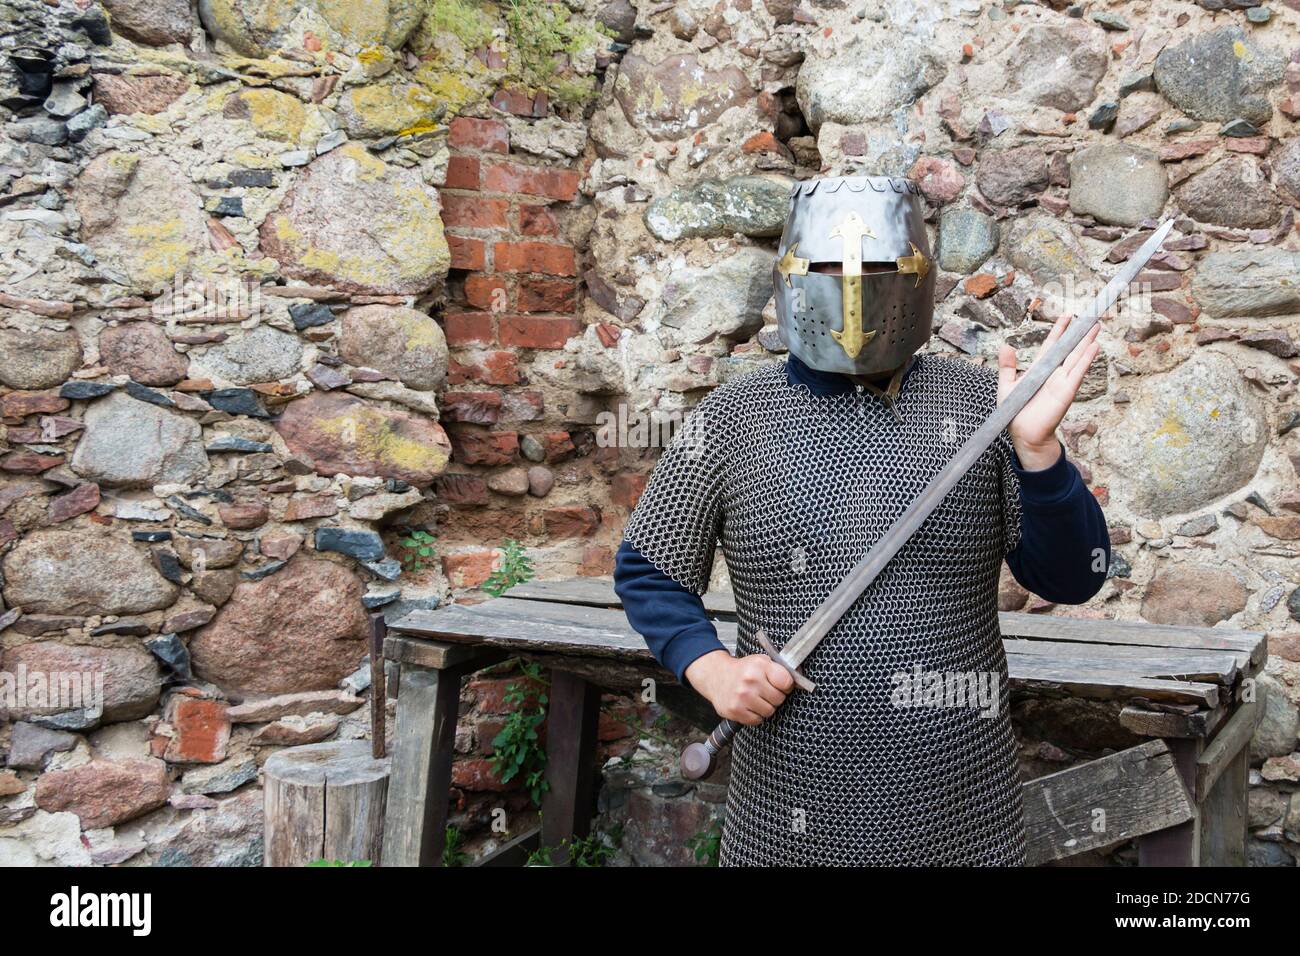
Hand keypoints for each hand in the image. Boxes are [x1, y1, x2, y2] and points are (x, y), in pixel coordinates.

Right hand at [685, 649, 794, 725]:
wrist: (716, 675)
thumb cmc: (743, 670)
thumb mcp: (761, 661)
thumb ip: (779, 670)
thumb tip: (802, 682)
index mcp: (759, 665)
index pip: (787, 682)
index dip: (786, 686)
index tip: (780, 685)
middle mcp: (750, 680)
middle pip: (779, 699)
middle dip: (774, 697)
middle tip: (764, 691)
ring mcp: (742, 696)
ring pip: (769, 711)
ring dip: (765, 707)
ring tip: (755, 697)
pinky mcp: (735, 710)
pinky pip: (757, 720)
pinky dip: (755, 715)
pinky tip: (748, 705)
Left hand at [998, 315, 1100, 470]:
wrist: (1024, 433)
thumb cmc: (1015, 412)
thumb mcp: (1006, 385)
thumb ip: (1007, 366)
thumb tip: (1005, 346)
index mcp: (1039, 369)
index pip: (1052, 344)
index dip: (1059, 330)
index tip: (1068, 315)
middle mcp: (1053, 372)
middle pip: (1068, 348)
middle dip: (1079, 332)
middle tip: (1090, 316)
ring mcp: (1062, 380)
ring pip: (1076, 356)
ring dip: (1086, 341)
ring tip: (1096, 326)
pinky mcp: (1066, 391)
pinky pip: (1077, 372)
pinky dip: (1086, 359)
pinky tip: (1094, 346)